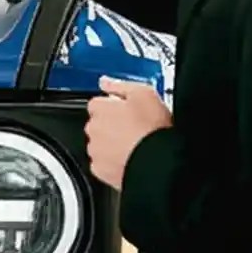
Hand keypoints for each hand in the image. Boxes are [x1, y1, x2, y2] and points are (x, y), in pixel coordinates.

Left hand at [85, 76, 172, 190]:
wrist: (158, 162)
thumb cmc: (152, 129)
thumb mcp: (143, 93)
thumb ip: (120, 85)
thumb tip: (105, 81)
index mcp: (100, 108)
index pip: (99, 102)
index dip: (115, 107)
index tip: (128, 111)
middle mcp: (93, 129)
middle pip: (98, 123)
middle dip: (112, 125)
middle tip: (135, 129)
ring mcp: (96, 150)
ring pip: (100, 144)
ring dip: (112, 144)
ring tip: (135, 145)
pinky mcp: (101, 171)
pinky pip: (104, 164)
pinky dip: (113, 162)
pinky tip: (129, 159)